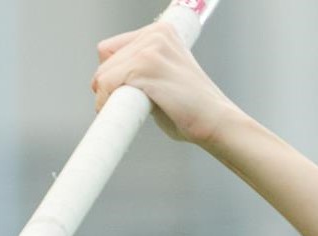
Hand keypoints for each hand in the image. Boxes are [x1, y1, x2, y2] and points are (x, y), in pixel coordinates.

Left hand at [92, 21, 238, 144]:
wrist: (215, 121)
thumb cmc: (191, 107)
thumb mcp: (165, 76)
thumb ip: (142, 69)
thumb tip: (108, 80)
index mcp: (161, 32)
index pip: (112, 48)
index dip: (111, 73)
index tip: (119, 92)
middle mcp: (155, 34)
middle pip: (105, 60)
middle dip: (108, 86)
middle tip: (125, 106)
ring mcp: (151, 49)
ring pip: (103, 74)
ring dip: (106, 97)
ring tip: (128, 111)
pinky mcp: (146, 67)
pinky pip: (106, 84)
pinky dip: (107, 103)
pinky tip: (125, 113)